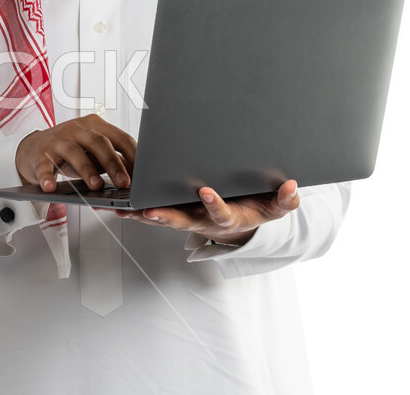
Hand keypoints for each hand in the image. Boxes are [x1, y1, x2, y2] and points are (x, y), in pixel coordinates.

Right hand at [15, 114, 136, 191]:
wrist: (32, 148)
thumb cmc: (70, 151)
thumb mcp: (93, 152)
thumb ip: (113, 159)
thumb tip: (139, 177)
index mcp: (95, 126)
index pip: (120, 138)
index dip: (133, 155)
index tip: (145, 174)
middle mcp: (77, 129)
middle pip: (99, 142)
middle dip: (113, 163)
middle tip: (124, 183)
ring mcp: (57, 140)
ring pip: (74, 152)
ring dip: (87, 170)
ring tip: (97, 186)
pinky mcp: (39, 155)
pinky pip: (44, 167)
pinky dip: (47, 177)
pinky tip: (51, 187)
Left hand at [115, 180, 300, 244]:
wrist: (241, 219)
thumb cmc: (257, 208)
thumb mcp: (276, 207)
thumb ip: (285, 199)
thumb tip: (293, 188)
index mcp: (227, 218)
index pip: (220, 212)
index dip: (214, 203)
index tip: (207, 191)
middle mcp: (203, 221)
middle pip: (182, 220)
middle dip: (165, 216)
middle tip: (149, 211)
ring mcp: (186, 218)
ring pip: (160, 218)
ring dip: (141, 214)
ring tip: (121, 208)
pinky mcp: (173, 213)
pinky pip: (151, 213)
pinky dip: (134, 209)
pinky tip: (116, 204)